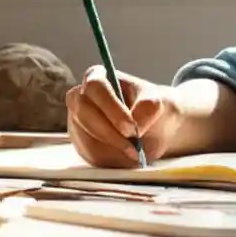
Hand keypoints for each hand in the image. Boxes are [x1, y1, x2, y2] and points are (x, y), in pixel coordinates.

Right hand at [65, 66, 183, 167]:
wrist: (155, 130)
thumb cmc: (152, 108)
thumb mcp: (157, 102)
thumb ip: (148, 108)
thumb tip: (135, 127)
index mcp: (97, 77)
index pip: (95, 87)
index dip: (111, 108)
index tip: (131, 127)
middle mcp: (80, 98)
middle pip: (84, 113)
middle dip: (110, 132)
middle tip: (134, 144)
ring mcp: (77, 122)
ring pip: (85, 137)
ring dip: (113, 148)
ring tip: (136, 152)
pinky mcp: (81, 144)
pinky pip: (89, 155)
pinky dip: (111, 159)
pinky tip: (127, 156)